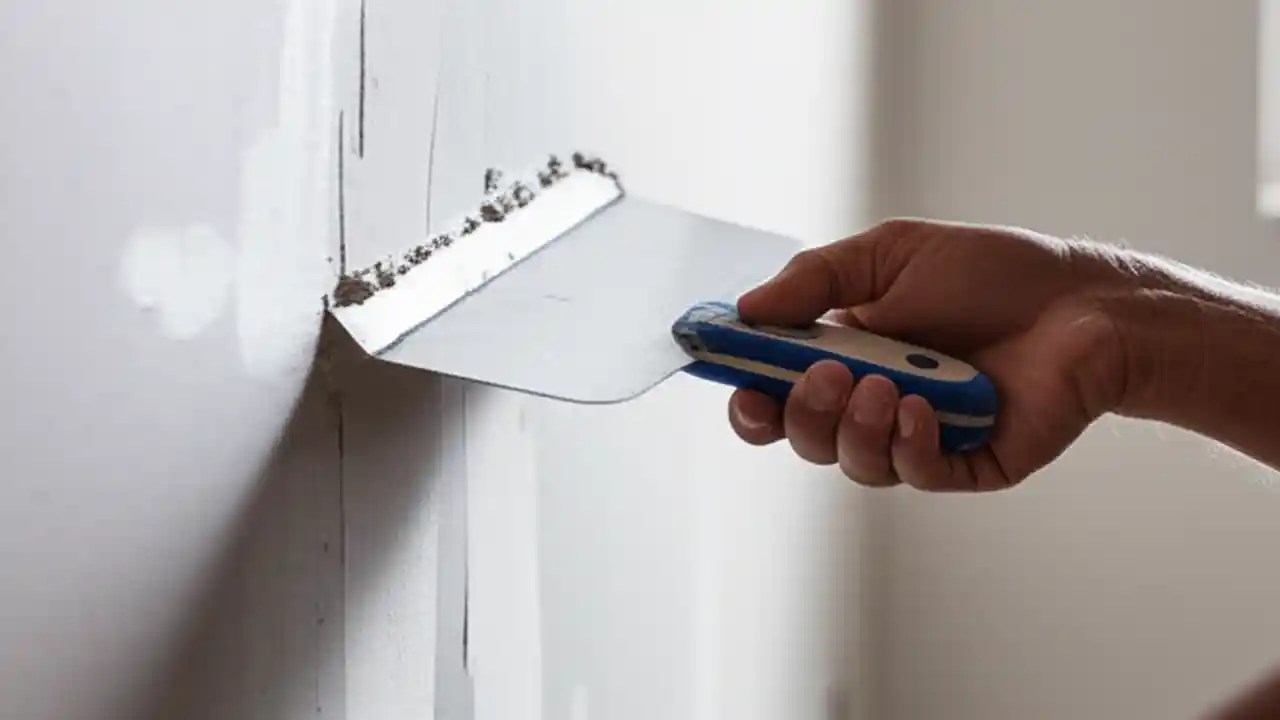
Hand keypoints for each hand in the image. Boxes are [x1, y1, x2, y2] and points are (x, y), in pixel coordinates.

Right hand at [727, 218, 1133, 490]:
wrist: (1084, 301)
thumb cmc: (991, 273)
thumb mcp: (891, 254)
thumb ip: (814, 280)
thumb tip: (744, 310)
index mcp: (847, 352)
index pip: (778, 391)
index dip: (752, 398)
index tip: (742, 387)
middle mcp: (875, 400)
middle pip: (806, 436)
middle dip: (803, 412)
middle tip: (827, 375)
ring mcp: (919, 436)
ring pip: (854, 462)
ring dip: (855, 429)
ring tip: (886, 387)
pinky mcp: (966, 464)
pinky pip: (915, 474)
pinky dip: (907, 446)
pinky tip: (921, 411)